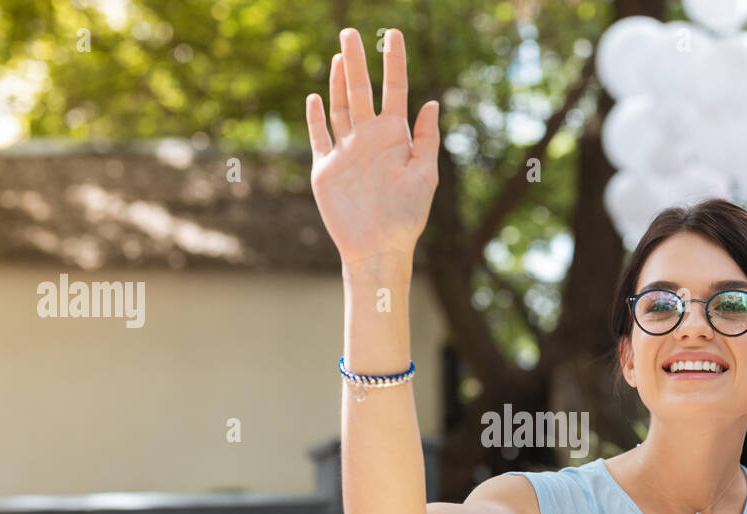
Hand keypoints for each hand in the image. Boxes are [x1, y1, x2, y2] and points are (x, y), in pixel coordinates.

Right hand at [305, 27, 439, 265]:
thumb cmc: (407, 217)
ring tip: (339, 56)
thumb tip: (432, 102)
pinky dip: (315, 117)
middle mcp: (370, 139)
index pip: (395, 90)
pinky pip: (319, 137)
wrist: (378, 249)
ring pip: (340, 108)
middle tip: (351, 32)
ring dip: (338, 82)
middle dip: (357, 62)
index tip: (394, 34)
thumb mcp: (425, 175)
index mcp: (395, 138)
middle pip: (362, 91)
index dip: (394, 62)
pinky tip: (314, 97)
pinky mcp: (326, 169)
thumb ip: (426, 139)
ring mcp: (346, 152)